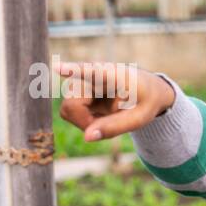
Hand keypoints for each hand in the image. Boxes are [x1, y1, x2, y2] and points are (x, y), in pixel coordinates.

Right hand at [57, 61, 175, 141]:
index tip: (58, 68)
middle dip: (84, 121)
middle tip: (104, 125)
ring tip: (106, 118)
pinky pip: (69, 112)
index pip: (92, 72)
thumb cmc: (145, 102)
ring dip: (83, 121)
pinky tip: (99, 115)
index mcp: (114, 75)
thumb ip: (115, 127)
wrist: (148, 90)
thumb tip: (87, 137)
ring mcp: (83, 82)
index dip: (73, 70)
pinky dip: (83, 120)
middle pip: (71, 103)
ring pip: (68, 109)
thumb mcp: (139, 118)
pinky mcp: (78, 90)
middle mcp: (93, 74)